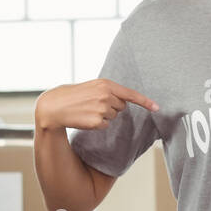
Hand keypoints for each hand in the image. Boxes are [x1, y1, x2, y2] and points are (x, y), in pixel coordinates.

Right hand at [35, 78, 158, 130]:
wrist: (54, 106)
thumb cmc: (73, 95)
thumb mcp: (92, 87)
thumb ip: (108, 91)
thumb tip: (124, 102)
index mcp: (106, 84)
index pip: (130, 94)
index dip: (145, 102)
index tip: (157, 108)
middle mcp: (106, 96)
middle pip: (121, 107)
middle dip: (111, 107)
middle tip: (93, 104)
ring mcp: (101, 109)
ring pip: (113, 117)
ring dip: (103, 116)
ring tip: (87, 110)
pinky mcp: (96, 122)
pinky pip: (105, 125)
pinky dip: (97, 124)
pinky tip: (85, 118)